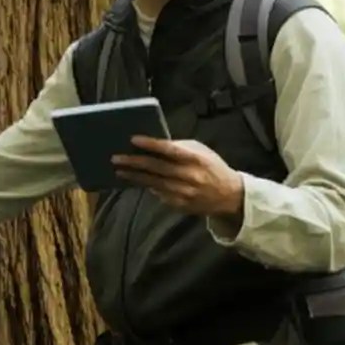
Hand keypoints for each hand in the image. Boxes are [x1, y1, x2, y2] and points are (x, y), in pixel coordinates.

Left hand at [113, 137, 244, 217]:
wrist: (228, 195)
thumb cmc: (212, 167)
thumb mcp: (201, 151)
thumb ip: (180, 147)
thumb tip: (155, 145)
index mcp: (196, 159)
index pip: (170, 149)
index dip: (151, 144)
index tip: (133, 139)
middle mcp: (189, 176)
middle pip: (157, 168)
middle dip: (134, 162)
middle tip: (116, 158)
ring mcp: (184, 193)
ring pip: (154, 184)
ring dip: (135, 177)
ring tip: (119, 170)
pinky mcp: (180, 205)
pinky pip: (159, 195)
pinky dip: (148, 187)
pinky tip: (136, 181)